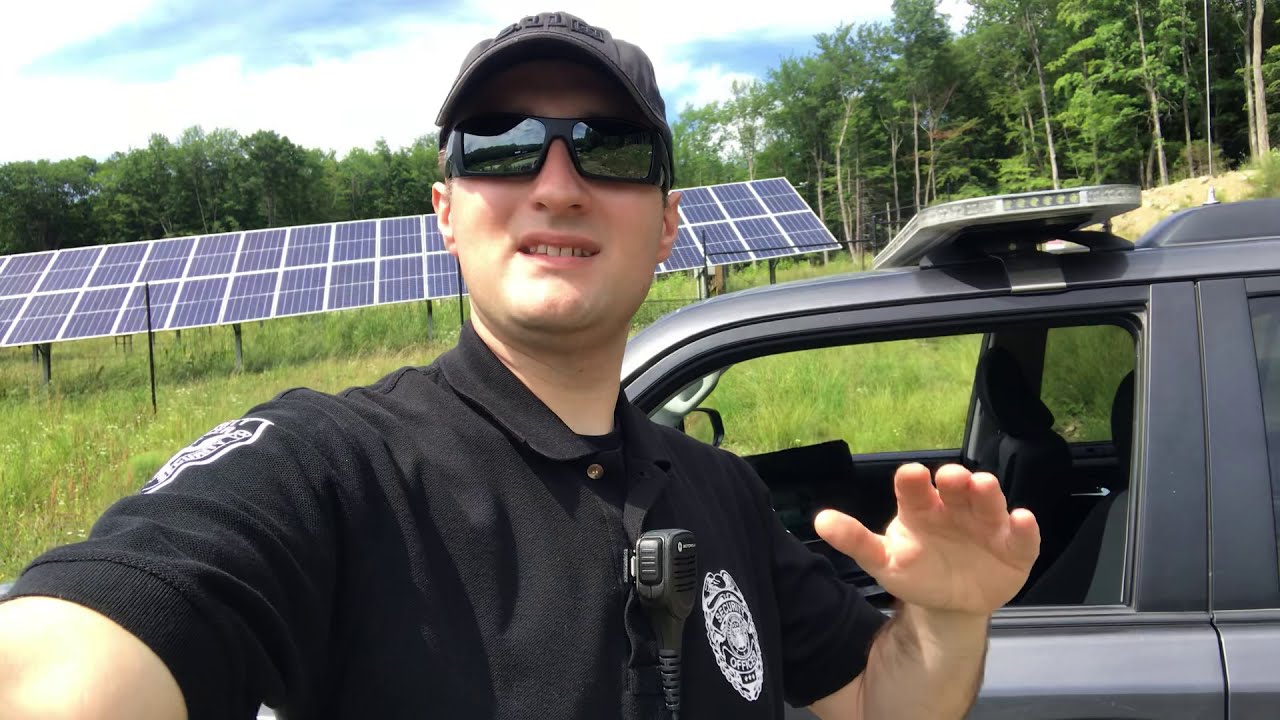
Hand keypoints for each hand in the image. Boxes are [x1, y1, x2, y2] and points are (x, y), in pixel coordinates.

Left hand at [814, 463, 1039, 614]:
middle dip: (955, 481)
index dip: (913, 481)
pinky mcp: (1014, 548)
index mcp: (921, 508)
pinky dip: (1025, 528)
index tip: (910, 474)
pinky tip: (1022, 519)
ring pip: (989, 505)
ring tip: (984, 485)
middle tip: (952, 476)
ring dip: (988, 494)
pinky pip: (1022, 537)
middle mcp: (955, 509)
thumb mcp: (883, 560)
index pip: (914, 490)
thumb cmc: (916, 569)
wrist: (950, 601)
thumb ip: (854, 541)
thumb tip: (820, 522)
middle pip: (956, 490)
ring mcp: (986, 526)